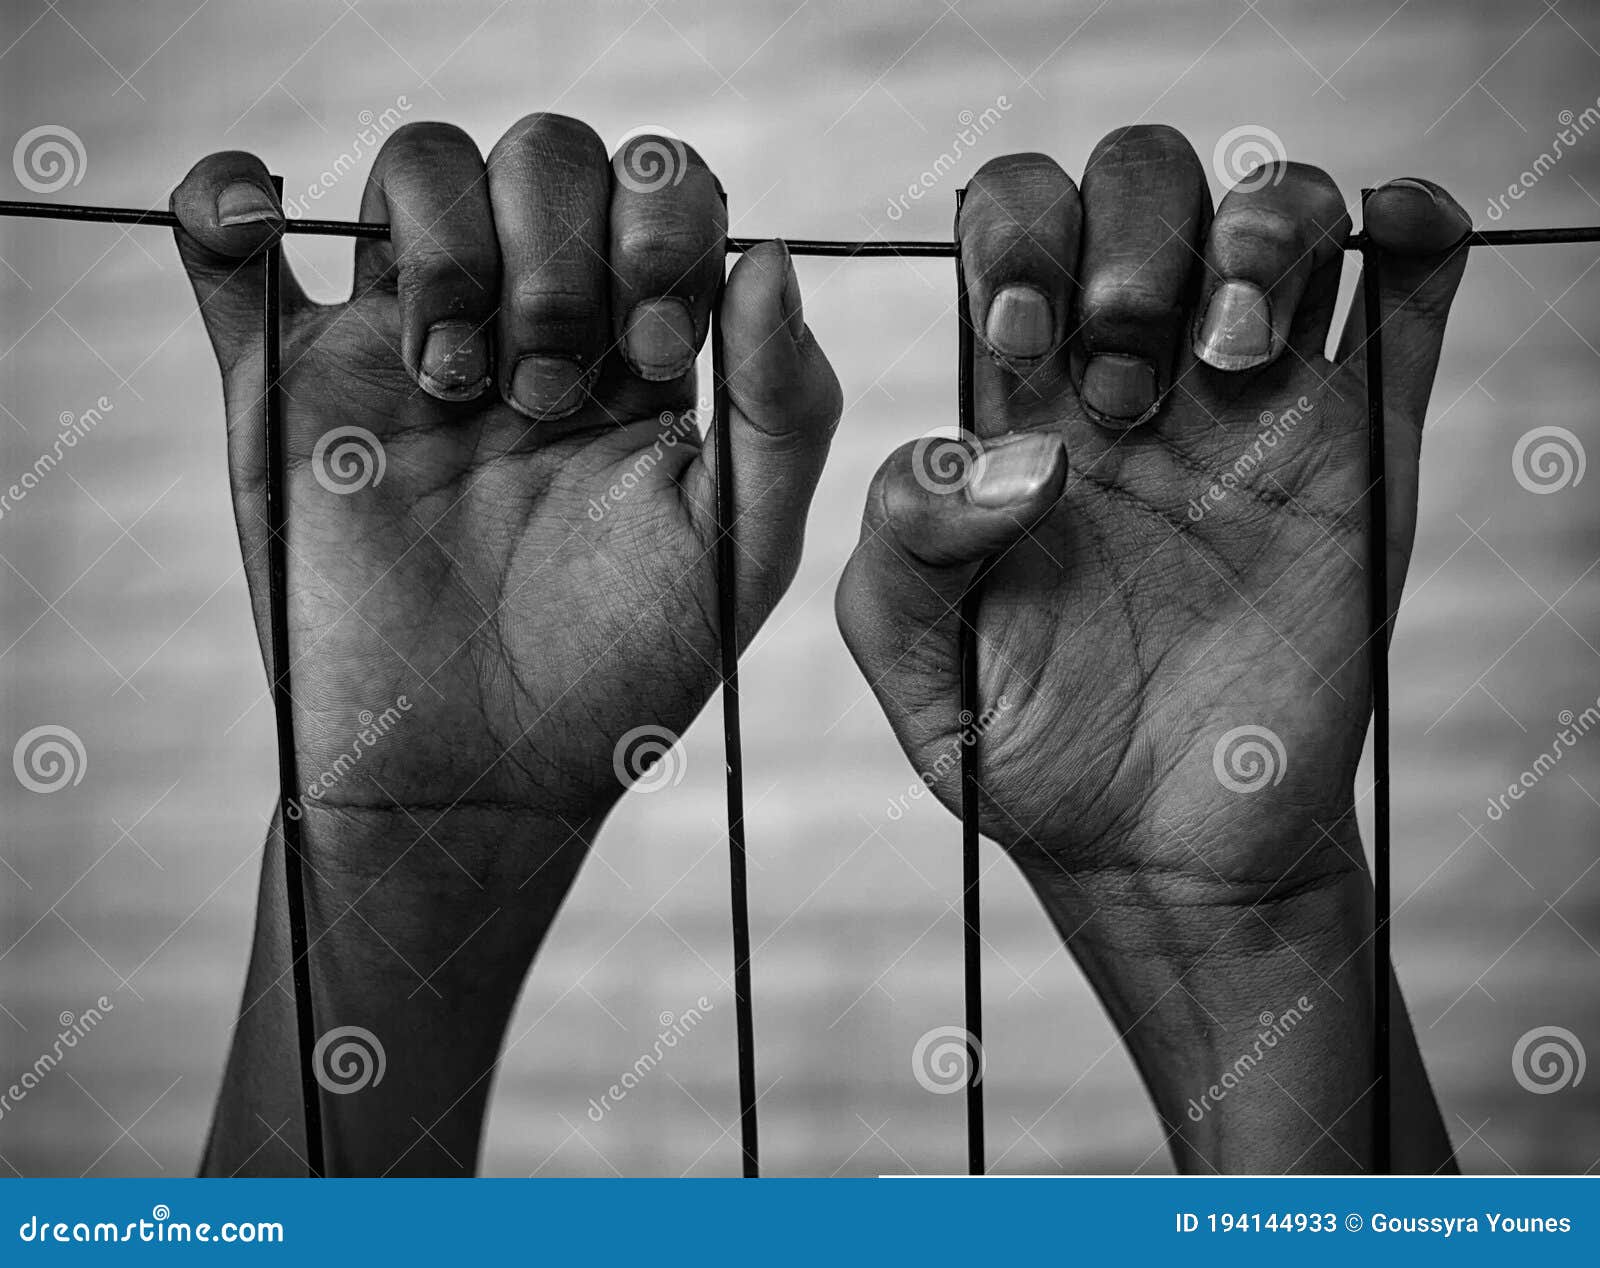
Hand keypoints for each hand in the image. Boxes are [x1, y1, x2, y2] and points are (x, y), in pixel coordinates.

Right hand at [177, 116, 838, 1173]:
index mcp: (637, 347)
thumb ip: (783, 403)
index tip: (659, 352)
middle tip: (551, 392)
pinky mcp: (289, 390)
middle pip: (539, 155)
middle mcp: (527, 323)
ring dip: (446, 243)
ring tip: (458, 384)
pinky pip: (230, 256)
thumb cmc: (621, 674)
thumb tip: (771, 253)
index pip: (657, 189)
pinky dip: (224, 198)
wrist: (483, 780)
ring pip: (413, 171)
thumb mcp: (741, 545)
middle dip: (558, 249)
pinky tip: (253, 211)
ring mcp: (403, 345)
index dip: (665, 228)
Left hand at [834, 125, 1467, 1170]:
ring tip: (1230, 350)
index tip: (1019, 337)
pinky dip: (1411, 230)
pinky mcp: (1362, 453)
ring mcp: (1259, 409)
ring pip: (1279, 218)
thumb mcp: (914, 656)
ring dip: (1260, 229)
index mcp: (1025, 406)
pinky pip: (1407, 299)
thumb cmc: (1030, 751)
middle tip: (1119, 376)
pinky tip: (1392, 234)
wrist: (1160, 851)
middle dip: (1131, 239)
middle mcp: (1142, 382)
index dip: (1019, 232)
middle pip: (1147, 187)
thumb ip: (900, 535)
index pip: (1020, 223)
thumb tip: (1022, 449)